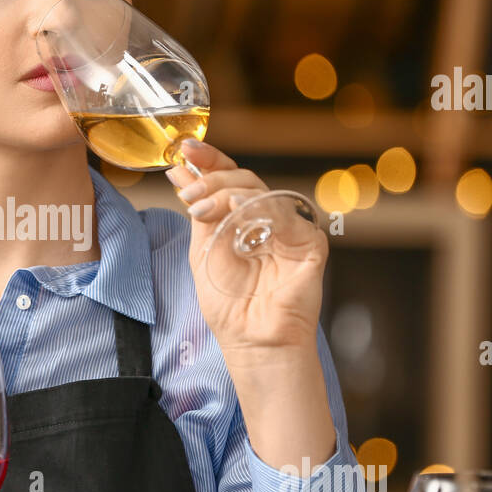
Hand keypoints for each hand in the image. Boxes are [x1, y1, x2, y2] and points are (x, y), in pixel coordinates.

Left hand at [167, 139, 327, 356]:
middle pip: (244, 180)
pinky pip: (286, 216)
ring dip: (226, 193)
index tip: (185, 149)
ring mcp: (290, 230)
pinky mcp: (310, 245)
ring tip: (201, 206)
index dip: (210, 161)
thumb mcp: (202, 251)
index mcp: (244, 218)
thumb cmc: (228, 304)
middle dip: (212, 180)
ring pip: (261, 192)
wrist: (250, 342)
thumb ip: (200, 213)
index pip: (230, 179)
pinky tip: (237, 209)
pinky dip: (260, 209)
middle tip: (188, 192)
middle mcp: (270, 220)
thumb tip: (181, 174)